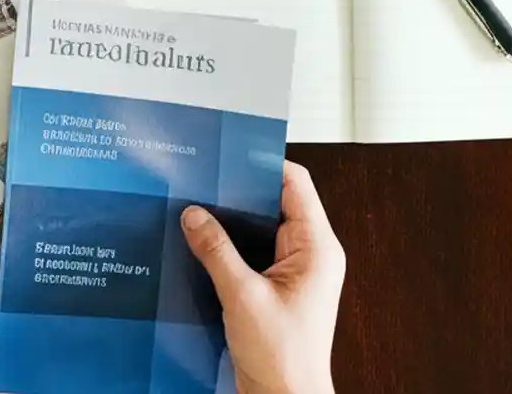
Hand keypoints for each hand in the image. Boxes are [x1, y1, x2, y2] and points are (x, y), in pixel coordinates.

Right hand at [180, 161, 344, 393]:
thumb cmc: (282, 357)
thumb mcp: (242, 296)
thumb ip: (216, 250)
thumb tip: (194, 214)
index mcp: (317, 248)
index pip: (295, 184)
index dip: (263, 164)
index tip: (228, 154)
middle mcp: (310, 254)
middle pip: (275, 202)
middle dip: (238, 191)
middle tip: (201, 180)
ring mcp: (294, 272)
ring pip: (260, 228)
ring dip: (230, 221)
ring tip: (195, 208)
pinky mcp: (276, 288)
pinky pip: (252, 253)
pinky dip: (228, 246)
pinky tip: (199, 244)